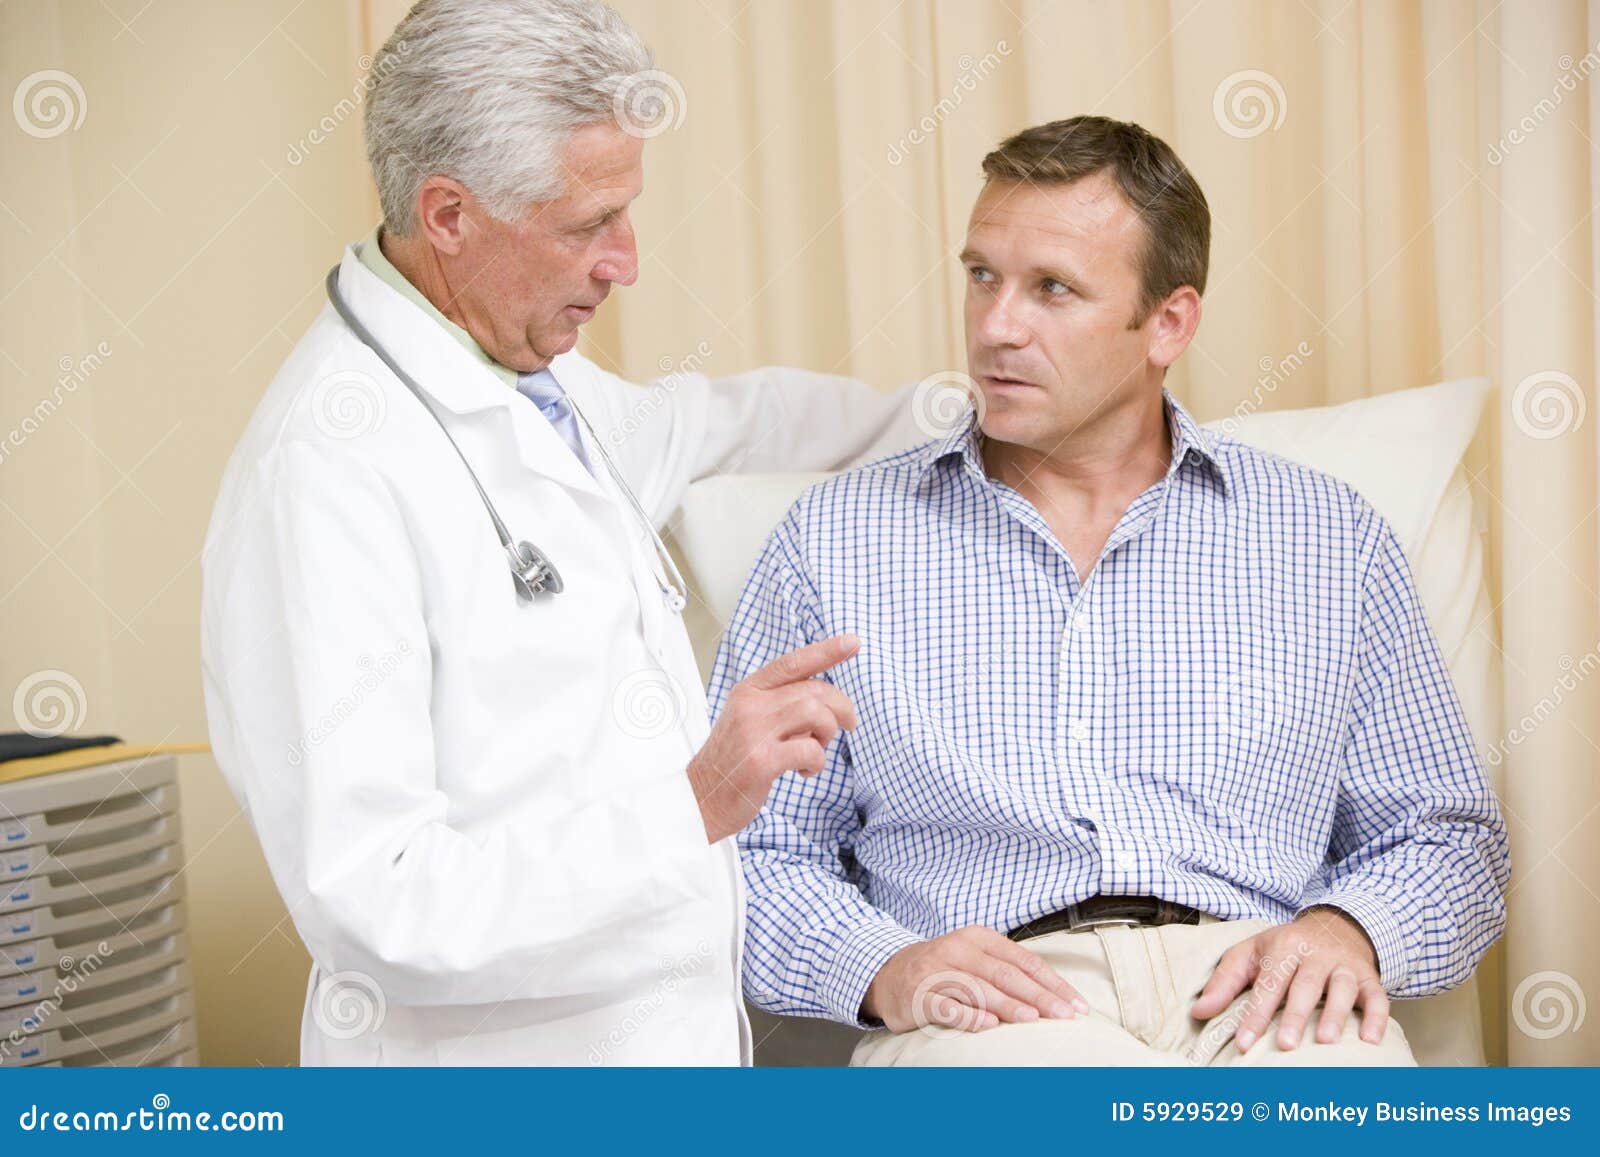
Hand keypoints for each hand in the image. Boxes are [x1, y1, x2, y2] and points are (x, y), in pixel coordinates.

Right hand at [689, 634, 860, 843]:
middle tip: (848, 724)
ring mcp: (754, 732)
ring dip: (827, 734)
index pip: (792, 663)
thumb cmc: (731, 761)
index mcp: (748, 691)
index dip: (826, 651)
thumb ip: (780, 704)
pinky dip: (817, 762)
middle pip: (814, 690)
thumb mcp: (748, 720)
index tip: (853, 642)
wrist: (699, 798)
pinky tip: (803, 771)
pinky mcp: (761, 761)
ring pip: (816, 714)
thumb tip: (824, 702)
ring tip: (816, 750)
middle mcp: (750, 706)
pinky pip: (810, 750)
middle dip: (840, 707)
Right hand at [861, 926, 1088, 1032]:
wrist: (888, 974)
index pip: (1024, 960)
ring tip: (1033, 1020)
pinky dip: (969, 1017)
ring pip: (980, 989)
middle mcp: (959, 950)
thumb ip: (1008, 971)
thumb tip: (1057, 997)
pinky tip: (989, 1026)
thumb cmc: (944, 969)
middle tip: (1065, 1016)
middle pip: (1006, 975)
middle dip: (1040, 996)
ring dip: (1009, 1005)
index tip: (1077, 1005)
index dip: (1053, 983)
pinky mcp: (920, 995)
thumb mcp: (974, 958)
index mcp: (979, 938)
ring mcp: (937, 972)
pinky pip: (948, 1007)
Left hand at [1190, 907, 1387, 1051]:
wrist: (1333, 926)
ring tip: (1326, 1040)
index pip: (1268, 982)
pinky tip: (1370, 1040)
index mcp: (1283, 946)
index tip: (1244, 1042)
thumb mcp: (1250, 954)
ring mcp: (1345, 965)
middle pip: (1306, 985)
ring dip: (1336, 1014)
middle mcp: (1317, 953)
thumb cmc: (1283, 949)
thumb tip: (1199, 1011)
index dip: (1256, 1013)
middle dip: (1296, 1015)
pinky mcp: (1370, 978)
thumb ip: (1224, 982)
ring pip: (1343, 988)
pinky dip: (1377, 1018)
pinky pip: (1378, 997)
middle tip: (1286, 1045)